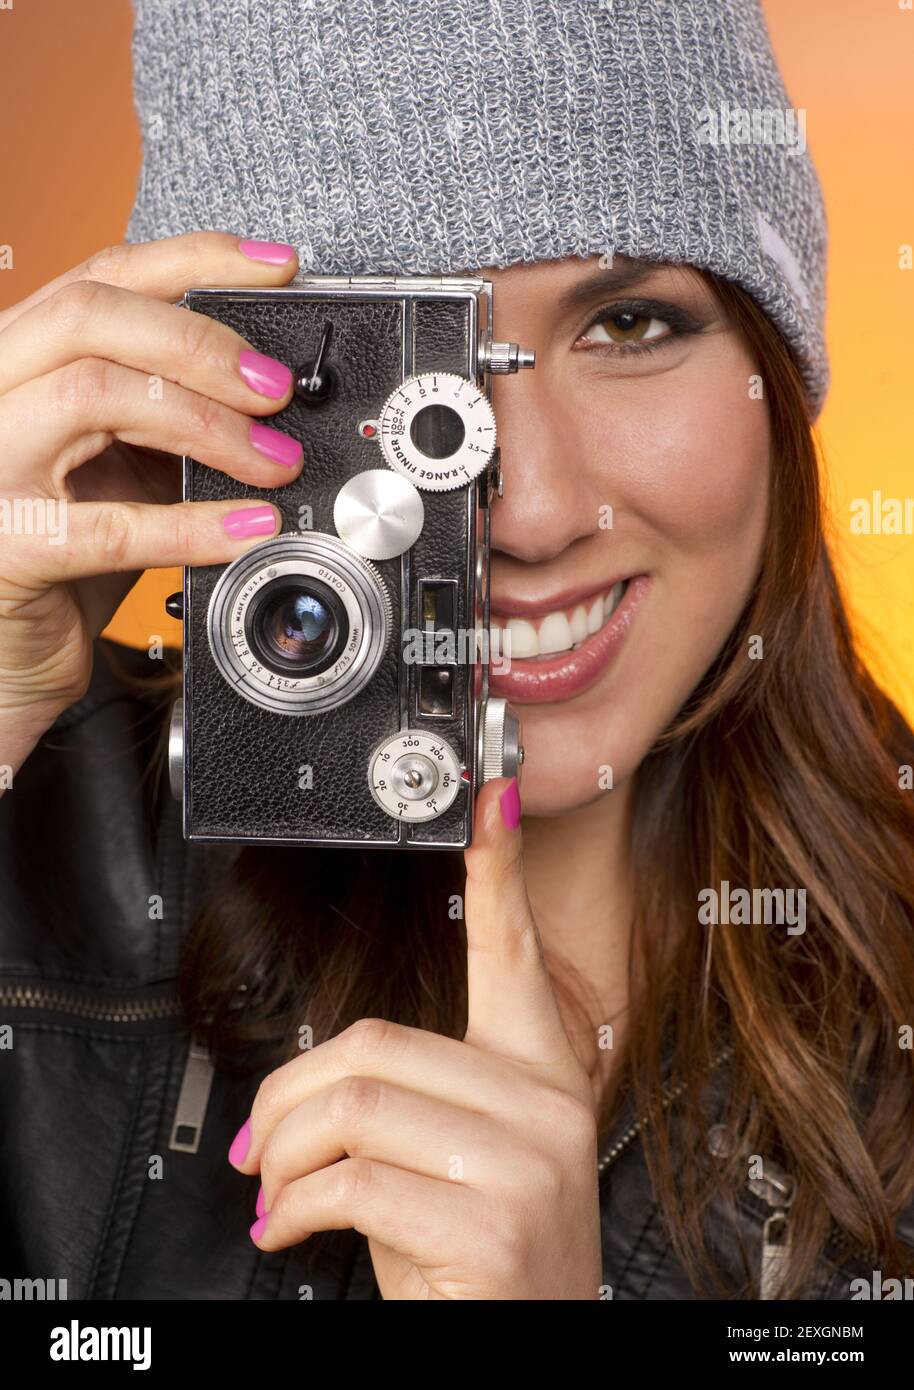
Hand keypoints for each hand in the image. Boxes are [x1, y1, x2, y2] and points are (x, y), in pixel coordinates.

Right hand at [0, 231, 302, 776]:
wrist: (1, 659)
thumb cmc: (56, 562)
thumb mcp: (115, 471)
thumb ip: (163, 419)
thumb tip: (266, 386)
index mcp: (16, 362)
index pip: (99, 276)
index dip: (194, 261)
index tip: (277, 271)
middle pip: (91, 315)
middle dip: (202, 342)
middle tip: (276, 388)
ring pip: (96, 394)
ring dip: (208, 424)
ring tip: (275, 461)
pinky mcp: (5, 544)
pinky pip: (109, 524)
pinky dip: (193, 524)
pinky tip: (250, 528)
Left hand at [230, 777, 602, 1299]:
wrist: (525, 1352)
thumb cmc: (479, 1261)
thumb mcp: (453, 1164)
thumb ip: (405, 1100)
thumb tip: (307, 1084)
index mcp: (540, 1073)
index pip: (516, 951)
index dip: (499, 867)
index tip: (491, 796)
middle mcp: (546, 1106)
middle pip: (374, 1045)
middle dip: (285, 1102)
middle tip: (257, 1150)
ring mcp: (527, 1163)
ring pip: (354, 1109)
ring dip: (282, 1158)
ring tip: (275, 1192)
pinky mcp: (493, 1224)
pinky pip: (352, 1181)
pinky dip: (295, 1207)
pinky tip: (294, 1227)